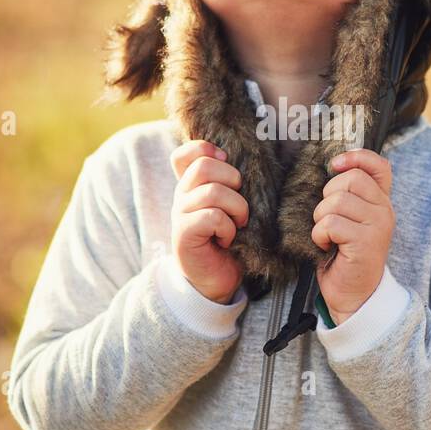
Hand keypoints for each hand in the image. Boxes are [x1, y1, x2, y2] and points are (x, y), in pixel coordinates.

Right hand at [169, 140, 247, 303]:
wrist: (215, 280)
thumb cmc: (228, 241)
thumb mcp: (231, 208)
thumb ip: (232, 185)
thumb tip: (250, 161)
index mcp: (192, 186)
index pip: (184, 154)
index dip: (205, 150)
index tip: (225, 164)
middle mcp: (182, 195)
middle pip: (204, 166)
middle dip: (233, 180)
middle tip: (240, 204)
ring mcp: (180, 214)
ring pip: (212, 192)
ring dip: (236, 208)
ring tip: (239, 224)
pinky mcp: (184, 234)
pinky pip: (212, 217)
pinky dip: (228, 228)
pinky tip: (228, 240)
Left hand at [311, 148, 394, 323]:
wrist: (354, 295)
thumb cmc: (344, 255)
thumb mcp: (349, 219)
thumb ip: (346, 195)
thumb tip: (329, 167)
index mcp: (381, 201)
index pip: (379, 166)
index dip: (357, 158)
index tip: (335, 165)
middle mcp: (384, 210)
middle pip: (351, 179)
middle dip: (328, 196)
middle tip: (327, 219)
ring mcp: (377, 226)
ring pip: (337, 201)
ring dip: (321, 219)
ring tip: (327, 236)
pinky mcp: (365, 242)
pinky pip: (331, 223)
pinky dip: (319, 235)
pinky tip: (326, 246)